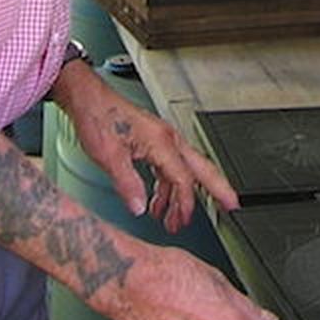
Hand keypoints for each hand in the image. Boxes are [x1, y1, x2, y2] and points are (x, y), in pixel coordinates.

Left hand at [57, 63, 237, 231]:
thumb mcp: (109, 157)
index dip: (185, 202)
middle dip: (217, 188)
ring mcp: (162, 139)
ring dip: (181, 196)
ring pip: (184, 170)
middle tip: (231, 205)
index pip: (183, 178)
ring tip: (173, 219)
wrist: (89, 100)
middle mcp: (167, 139)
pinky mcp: (153, 142)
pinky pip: (169, 168)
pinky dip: (167, 187)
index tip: (182, 220)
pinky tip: (157, 202)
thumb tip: (139, 208)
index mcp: (161, 142)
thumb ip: (127, 185)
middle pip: (201, 168)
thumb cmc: (98, 119)